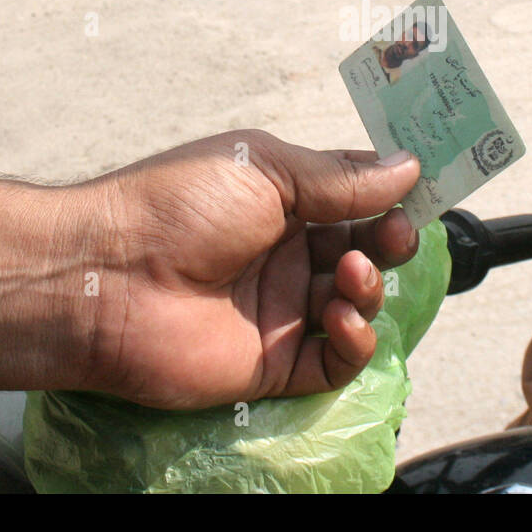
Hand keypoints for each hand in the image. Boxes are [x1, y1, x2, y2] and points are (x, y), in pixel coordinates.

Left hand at [62, 131, 421, 409]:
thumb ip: (339, 177)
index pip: (354, 202)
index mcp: (283, 203)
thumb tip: (408, 166)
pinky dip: (354, 340)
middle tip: (394, 234)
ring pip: (357, 304)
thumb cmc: (180, 206)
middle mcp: (288, 256)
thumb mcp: (264, 168)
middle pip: (364, 252)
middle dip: (389, 242)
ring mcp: (283, 312)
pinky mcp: (276, 365)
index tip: (423, 191)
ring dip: (370, 286)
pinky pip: (336, 360)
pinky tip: (340, 317)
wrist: (109, 278)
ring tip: (352, 274)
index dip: (390, 198)